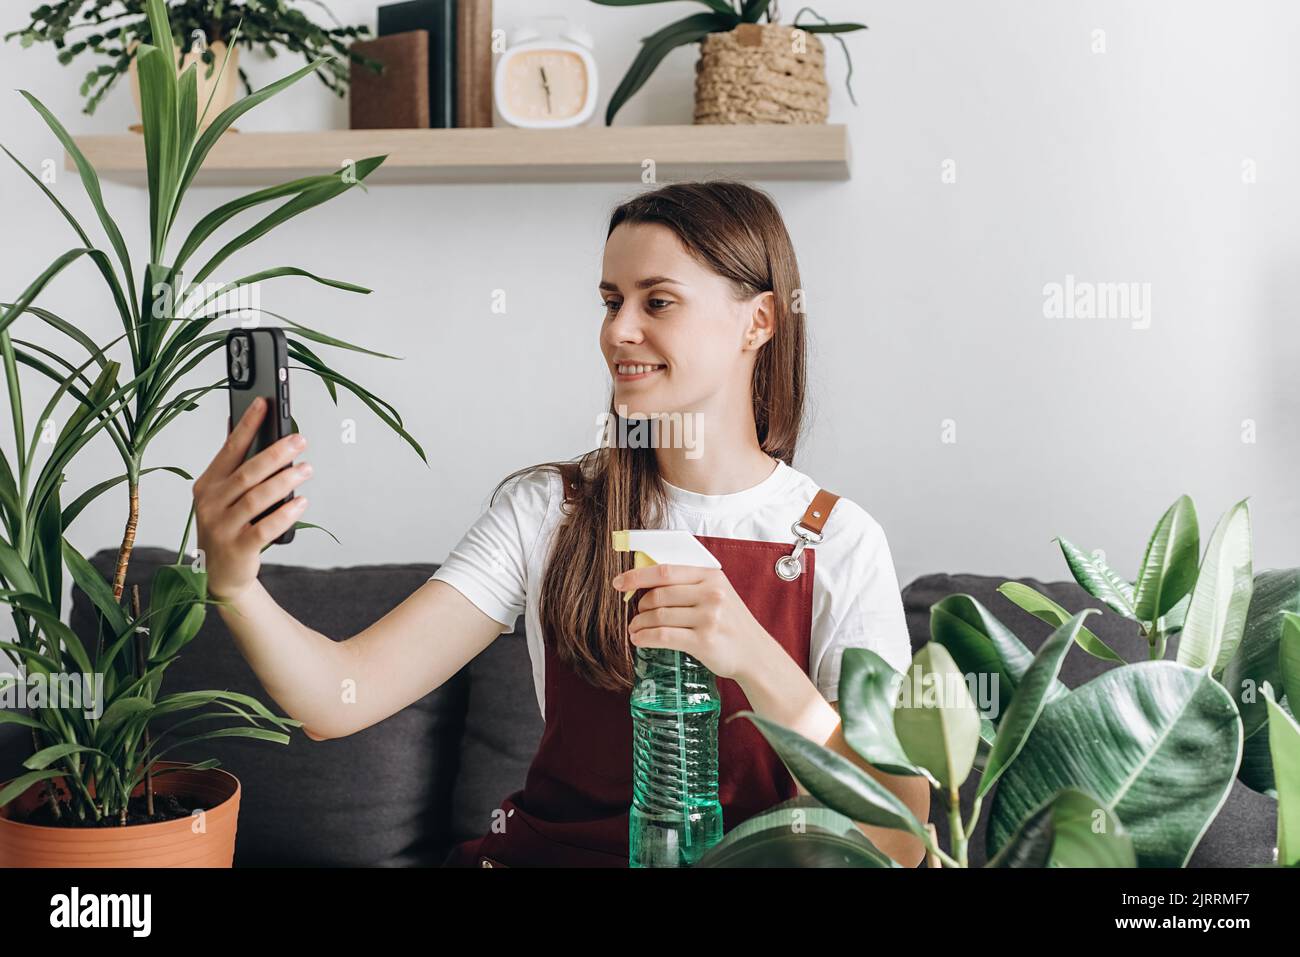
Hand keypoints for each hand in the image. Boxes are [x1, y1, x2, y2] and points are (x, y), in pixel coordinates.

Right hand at [193, 396, 310, 600]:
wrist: (220, 575)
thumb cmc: (227, 527)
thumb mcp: (223, 495)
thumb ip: (232, 464)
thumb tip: (236, 422)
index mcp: (207, 484)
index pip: (229, 449)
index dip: (247, 425)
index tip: (264, 402)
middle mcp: (210, 503)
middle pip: (247, 473)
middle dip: (275, 453)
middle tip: (300, 439)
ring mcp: (221, 527)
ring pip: (257, 498)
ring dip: (285, 481)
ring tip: (307, 468)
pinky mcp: (237, 548)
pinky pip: (264, 528)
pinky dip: (285, 514)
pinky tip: (302, 503)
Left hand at [612, 563, 771, 681]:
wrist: (754, 653)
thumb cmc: (731, 623)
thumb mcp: (717, 593)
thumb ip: (689, 584)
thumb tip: (646, 583)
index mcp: (711, 576)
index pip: (665, 571)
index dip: (637, 576)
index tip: (619, 583)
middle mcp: (711, 594)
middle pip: (659, 594)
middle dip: (640, 605)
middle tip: (635, 614)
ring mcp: (709, 618)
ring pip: (658, 616)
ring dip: (639, 624)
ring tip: (635, 629)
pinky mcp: (704, 641)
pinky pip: (664, 637)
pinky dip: (646, 638)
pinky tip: (640, 640)